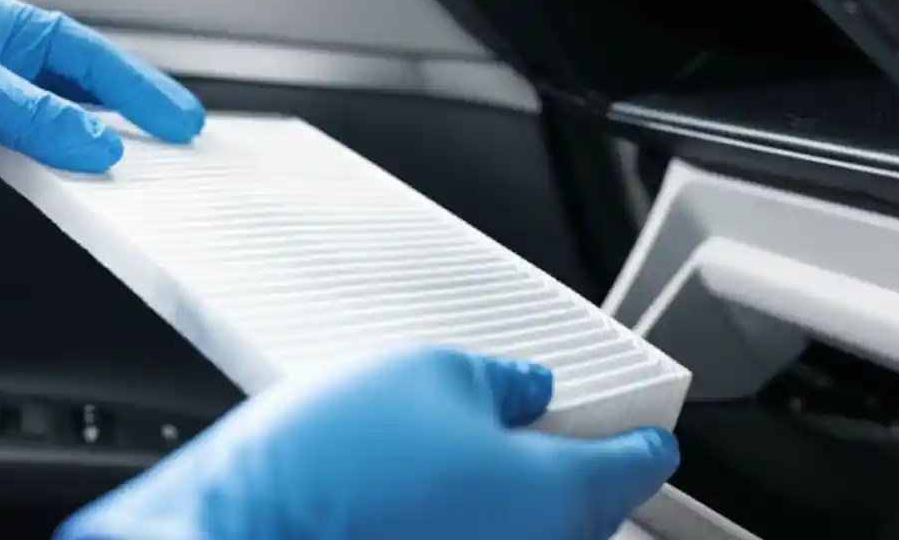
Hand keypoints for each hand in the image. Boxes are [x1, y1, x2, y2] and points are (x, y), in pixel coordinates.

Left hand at [0, 0, 202, 197]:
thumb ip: (32, 117)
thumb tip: (96, 144)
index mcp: (3, 25)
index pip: (89, 55)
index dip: (140, 86)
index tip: (179, 119)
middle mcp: (0, 61)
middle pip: (86, 88)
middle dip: (134, 115)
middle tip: (181, 142)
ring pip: (64, 123)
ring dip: (100, 145)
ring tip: (144, 168)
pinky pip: (35, 154)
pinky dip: (63, 168)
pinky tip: (81, 184)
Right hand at [57, 347, 678, 539]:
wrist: (245, 531)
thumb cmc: (333, 465)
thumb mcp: (427, 374)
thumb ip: (500, 382)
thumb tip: (524, 391)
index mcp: (557, 495)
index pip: (636, 467)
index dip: (645, 439)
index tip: (652, 434)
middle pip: (586, 512)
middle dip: (569, 468)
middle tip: (529, 426)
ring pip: (529, 533)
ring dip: (514, 498)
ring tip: (452, 456)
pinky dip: (472, 524)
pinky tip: (420, 496)